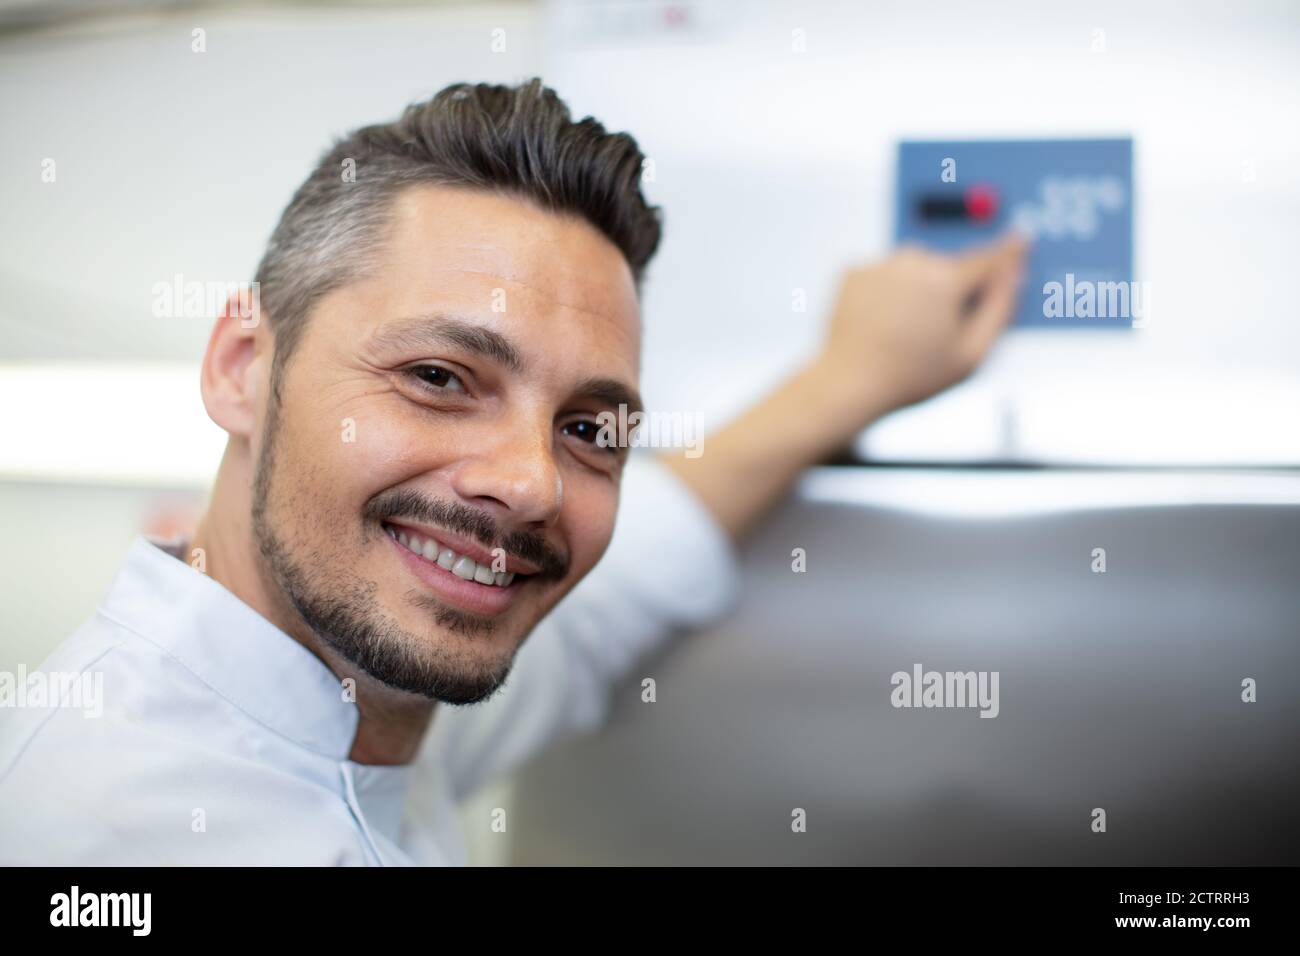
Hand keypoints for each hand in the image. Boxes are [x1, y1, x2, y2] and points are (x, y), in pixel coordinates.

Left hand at [816, 232, 1028, 417]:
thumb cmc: (909, 376)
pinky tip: (880, 323)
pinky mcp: (853, 270)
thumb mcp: (971, 354)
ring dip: (916, 291)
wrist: (847, 384)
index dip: (1007, 253)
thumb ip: (1000, 309)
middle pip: (947, 268)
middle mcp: (912, 260)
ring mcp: (880, 263)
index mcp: (946, 278)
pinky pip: (883, 275)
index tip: (1019, 240)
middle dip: (948, 292)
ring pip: (913, 269)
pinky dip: (885, 293)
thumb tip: (1013, 275)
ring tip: (902, 332)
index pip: (988, 258)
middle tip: (934, 334)